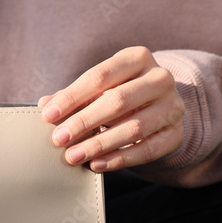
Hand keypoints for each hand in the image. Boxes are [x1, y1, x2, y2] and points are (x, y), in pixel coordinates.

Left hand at [38, 46, 184, 170]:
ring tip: (74, 156)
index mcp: (137, 58)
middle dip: (84, 121)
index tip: (48, 115)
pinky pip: (146, 150)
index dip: (72, 96)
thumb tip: (46, 104)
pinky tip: (97, 164)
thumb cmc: (122, 94)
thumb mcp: (101, 89)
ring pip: (133, 127)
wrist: (161, 109)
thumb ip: (75, 96)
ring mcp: (172, 106)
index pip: (100, 76)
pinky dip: (119, 159)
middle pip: (118, 100)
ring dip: (99, 144)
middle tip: (59, 139)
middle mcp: (160, 78)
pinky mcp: (175, 133)